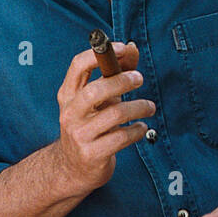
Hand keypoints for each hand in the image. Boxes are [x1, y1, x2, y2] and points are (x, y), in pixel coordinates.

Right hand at [54, 41, 154, 193]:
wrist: (72, 169)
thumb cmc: (90, 126)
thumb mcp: (97, 100)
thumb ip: (113, 74)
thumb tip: (133, 48)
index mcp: (68, 95)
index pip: (78, 66)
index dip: (101, 53)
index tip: (123, 48)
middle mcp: (70, 113)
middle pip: (96, 90)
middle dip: (123, 80)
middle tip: (140, 79)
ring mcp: (79, 135)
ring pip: (115, 114)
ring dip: (139, 107)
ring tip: (149, 107)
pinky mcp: (92, 154)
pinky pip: (122, 137)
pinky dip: (138, 130)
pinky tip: (141, 128)